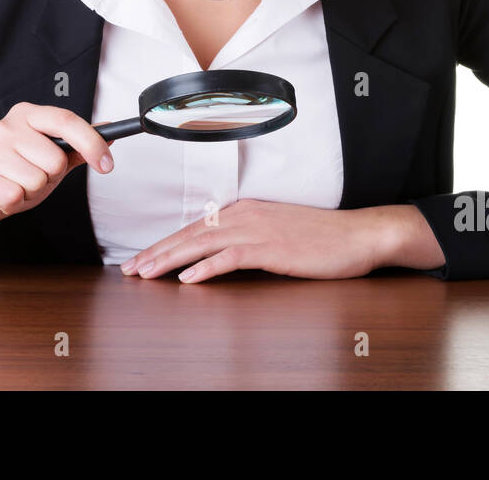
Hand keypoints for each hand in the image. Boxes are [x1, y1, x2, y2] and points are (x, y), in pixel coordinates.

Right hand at [0, 103, 114, 245]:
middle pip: (54, 160)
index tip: (107, 165)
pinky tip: (0, 198)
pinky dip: (12, 205)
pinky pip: (12, 196)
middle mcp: (4, 125)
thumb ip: (76, 148)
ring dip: (30, 193)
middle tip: (31, 180)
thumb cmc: (14, 176)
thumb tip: (110, 133)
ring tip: (14, 188)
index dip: (91, 143)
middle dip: (49, 179)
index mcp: (26, 115)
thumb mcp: (49, 161)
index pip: (65, 121)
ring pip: (34, 181)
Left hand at [119, 199, 399, 282]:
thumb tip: (221, 255)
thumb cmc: (323, 238)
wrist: (359, 235)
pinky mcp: (271, 248)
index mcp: (246, 210)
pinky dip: (205, 267)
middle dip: (157, 252)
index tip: (142, 258)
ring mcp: (258, 230)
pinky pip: (230, 257)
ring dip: (170, 259)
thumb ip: (249, 239)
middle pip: (191, 234)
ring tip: (145, 273)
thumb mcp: (278, 232)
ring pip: (202, 243)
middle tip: (130, 269)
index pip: (196, 227)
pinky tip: (187, 279)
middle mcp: (246, 215)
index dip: (166, 243)